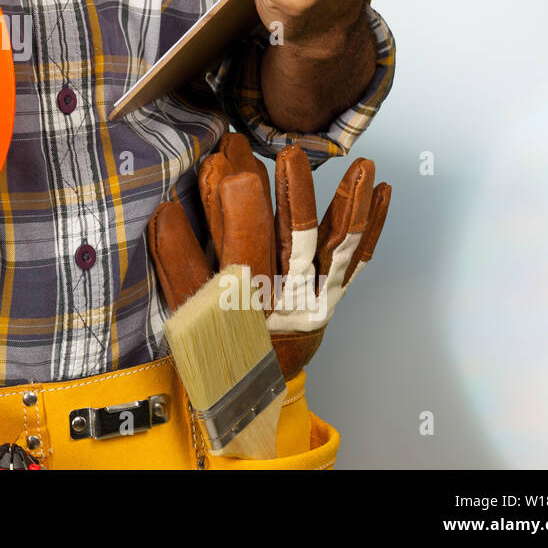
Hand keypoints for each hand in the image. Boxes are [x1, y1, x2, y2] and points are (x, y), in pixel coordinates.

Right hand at [196, 133, 388, 379]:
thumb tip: (165, 210)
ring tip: (363, 166)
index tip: (228, 166)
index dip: (238, 206)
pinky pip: (358, 258)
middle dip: (294, 191)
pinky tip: (382, 193)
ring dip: (352, 203)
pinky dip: (373, 225)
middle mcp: (288, 300)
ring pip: (339, 246)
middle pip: (298, 239)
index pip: (246, 246)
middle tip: (288, 152)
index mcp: (248, 304)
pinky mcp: (333, 295)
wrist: (252, 394)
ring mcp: (317, 298)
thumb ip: (175, 261)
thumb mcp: (186, 309)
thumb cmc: (219, 349)